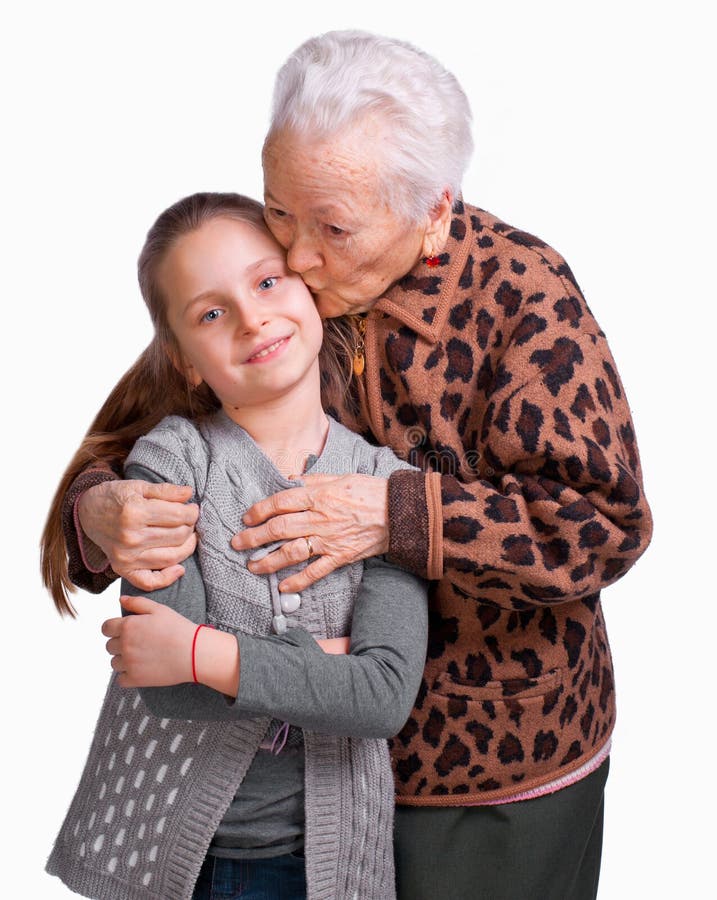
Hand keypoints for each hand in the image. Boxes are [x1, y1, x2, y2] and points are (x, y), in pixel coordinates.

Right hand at [78, 480, 198, 590]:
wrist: (87, 513)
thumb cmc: (114, 497)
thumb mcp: (138, 486)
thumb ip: (165, 490)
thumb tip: (189, 493)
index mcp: (135, 512)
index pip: (179, 516)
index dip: (192, 512)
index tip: (193, 508)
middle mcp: (131, 537)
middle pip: (177, 536)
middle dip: (190, 526)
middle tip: (189, 520)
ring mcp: (126, 556)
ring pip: (170, 557)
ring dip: (187, 548)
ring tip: (189, 537)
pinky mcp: (122, 569)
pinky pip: (149, 582)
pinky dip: (168, 578)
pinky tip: (179, 568)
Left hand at [102, 595, 194, 687]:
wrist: (193, 653)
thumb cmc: (178, 629)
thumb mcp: (159, 609)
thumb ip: (137, 603)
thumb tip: (121, 599)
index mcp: (128, 626)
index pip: (105, 628)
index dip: (113, 629)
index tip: (124, 631)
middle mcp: (124, 644)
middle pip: (109, 646)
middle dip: (120, 644)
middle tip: (139, 643)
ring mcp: (129, 663)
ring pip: (114, 663)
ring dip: (124, 660)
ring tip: (142, 656)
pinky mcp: (135, 679)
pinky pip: (121, 679)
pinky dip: (128, 676)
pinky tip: (142, 669)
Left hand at [231, 473, 388, 591]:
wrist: (399, 512)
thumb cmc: (370, 492)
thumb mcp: (340, 477)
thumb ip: (313, 480)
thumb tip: (289, 481)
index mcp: (319, 495)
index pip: (281, 502)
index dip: (260, 510)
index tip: (247, 517)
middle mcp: (320, 518)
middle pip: (279, 528)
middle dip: (254, 537)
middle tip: (237, 543)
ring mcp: (330, 539)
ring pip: (292, 551)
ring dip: (269, 560)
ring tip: (253, 566)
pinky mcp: (340, 556)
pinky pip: (315, 571)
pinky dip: (298, 580)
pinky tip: (282, 586)